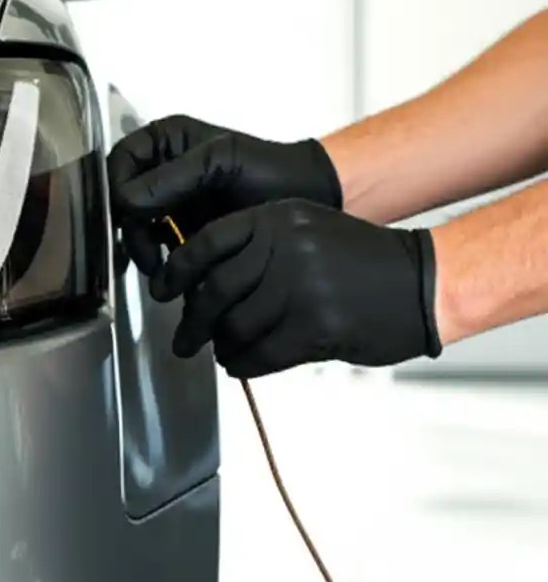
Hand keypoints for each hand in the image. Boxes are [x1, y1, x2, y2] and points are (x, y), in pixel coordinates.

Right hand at [107, 115, 342, 275]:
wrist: (308, 203)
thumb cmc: (269, 173)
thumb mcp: (221, 162)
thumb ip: (174, 177)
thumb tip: (124, 201)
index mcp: (165, 140)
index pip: (119, 161)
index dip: (118, 187)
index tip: (133, 215)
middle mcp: (160, 169)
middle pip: (120, 198)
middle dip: (129, 227)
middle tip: (149, 255)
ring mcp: (168, 202)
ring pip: (132, 225)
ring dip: (140, 248)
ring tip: (159, 270)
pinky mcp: (178, 231)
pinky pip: (152, 244)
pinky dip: (155, 259)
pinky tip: (169, 272)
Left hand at [153, 199, 442, 377]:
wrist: (420, 282)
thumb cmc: (359, 261)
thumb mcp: (305, 229)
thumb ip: (256, 246)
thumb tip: (198, 281)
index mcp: (277, 218)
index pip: (207, 242)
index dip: (176, 271)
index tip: (160, 290)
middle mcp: (286, 247)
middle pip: (214, 290)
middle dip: (192, 321)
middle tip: (183, 339)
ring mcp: (302, 286)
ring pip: (235, 326)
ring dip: (221, 346)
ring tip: (221, 351)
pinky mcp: (317, 325)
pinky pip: (261, 353)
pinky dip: (244, 363)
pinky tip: (243, 363)